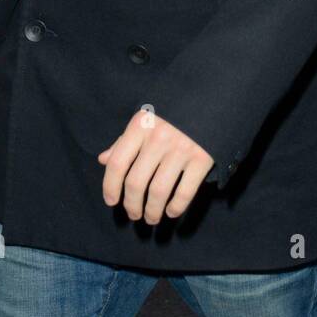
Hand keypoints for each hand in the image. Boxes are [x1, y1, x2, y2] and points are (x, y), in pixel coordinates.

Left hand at [97, 110, 214, 223]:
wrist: (213, 98)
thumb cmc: (173, 110)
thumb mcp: (145, 118)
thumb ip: (124, 140)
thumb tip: (103, 159)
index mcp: (140, 126)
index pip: (117, 163)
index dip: (110, 186)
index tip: (111, 201)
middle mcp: (158, 138)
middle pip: (136, 182)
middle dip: (132, 205)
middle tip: (133, 214)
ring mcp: (181, 149)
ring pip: (159, 191)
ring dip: (152, 211)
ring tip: (151, 218)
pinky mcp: (202, 159)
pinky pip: (185, 191)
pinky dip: (176, 207)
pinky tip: (171, 212)